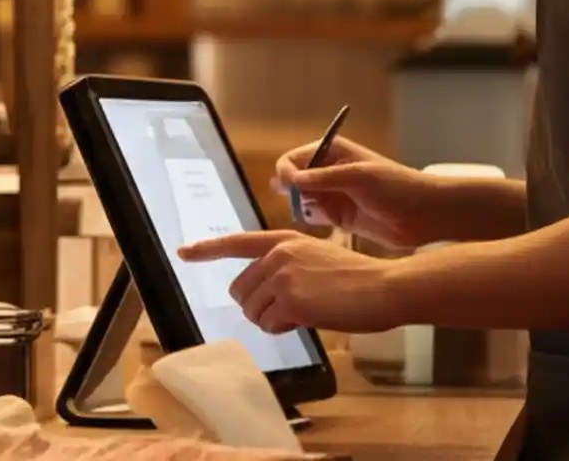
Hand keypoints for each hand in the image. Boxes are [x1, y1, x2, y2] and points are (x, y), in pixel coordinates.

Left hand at [178, 231, 402, 334]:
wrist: (385, 287)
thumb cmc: (361, 278)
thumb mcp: (320, 258)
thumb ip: (290, 267)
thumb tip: (269, 296)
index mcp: (286, 240)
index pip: (238, 242)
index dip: (208, 248)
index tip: (184, 252)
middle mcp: (279, 255)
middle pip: (240, 290)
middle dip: (259, 306)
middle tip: (292, 309)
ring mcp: (283, 277)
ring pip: (252, 311)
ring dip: (273, 319)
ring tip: (307, 311)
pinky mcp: (290, 300)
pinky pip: (268, 324)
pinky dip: (284, 328)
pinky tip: (310, 318)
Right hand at [274, 137, 448, 248]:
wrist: (424, 214)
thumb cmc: (397, 187)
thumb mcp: (359, 177)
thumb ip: (323, 178)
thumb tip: (287, 179)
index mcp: (333, 152)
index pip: (293, 159)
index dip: (286, 172)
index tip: (291, 188)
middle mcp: (329, 172)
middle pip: (292, 180)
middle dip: (292, 193)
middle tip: (309, 203)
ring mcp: (333, 195)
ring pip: (301, 200)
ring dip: (301, 208)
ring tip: (322, 213)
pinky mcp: (339, 217)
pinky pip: (314, 217)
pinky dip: (312, 220)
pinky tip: (328, 222)